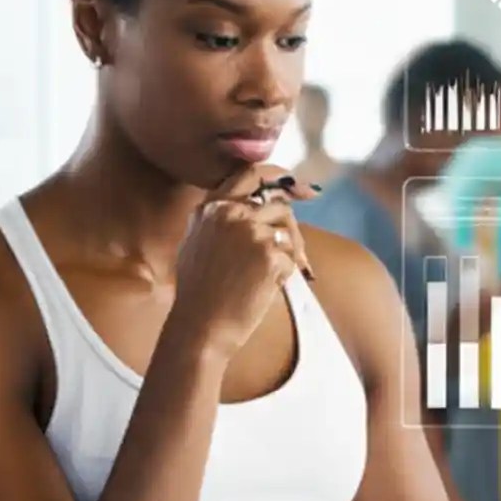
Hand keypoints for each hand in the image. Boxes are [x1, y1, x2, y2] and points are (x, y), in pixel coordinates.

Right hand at [169, 165, 318, 355]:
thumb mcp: (200, 243)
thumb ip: (225, 219)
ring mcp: (250, 232)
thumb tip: (269, 204)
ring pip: (288, 231)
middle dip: (290, 228)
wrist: (200, 327)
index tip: (300, 188)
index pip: (250, 173)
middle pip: (278, 205)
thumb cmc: (202, 293)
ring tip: (271, 276)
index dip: (280, 177)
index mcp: (210, 208)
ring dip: (291, 252)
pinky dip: (287, 274)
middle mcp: (230, 213)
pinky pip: (292, 257)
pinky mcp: (269, 254)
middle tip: (293, 253)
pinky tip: (266, 289)